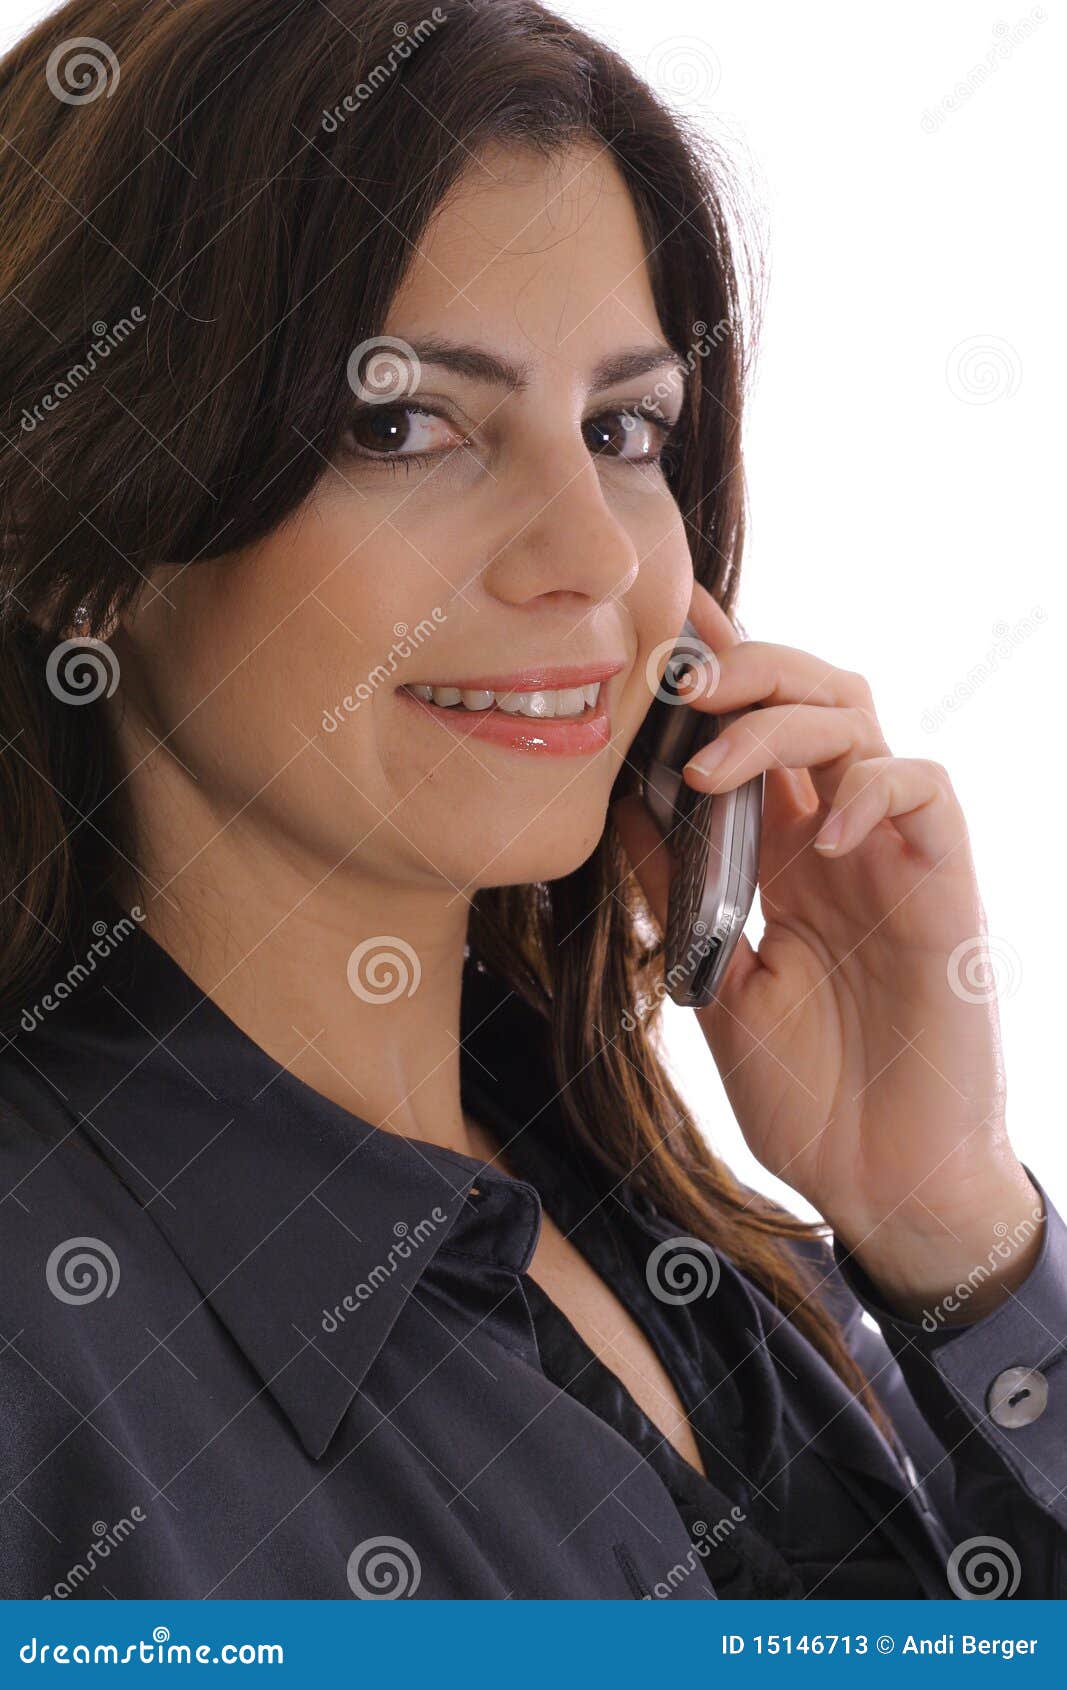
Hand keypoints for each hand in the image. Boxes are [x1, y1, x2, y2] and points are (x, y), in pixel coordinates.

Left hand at [612, 582, 1042, 1318]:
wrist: (883, 1183)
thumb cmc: (809, 1095)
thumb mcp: (717, 984)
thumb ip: (678, 894)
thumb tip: (615, 809)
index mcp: (783, 854)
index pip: (754, 731)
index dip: (717, 669)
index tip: (659, 626)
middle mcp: (838, 837)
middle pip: (811, 694)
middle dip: (745, 670)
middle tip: (674, 680)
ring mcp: (893, 856)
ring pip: (861, 721)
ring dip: (781, 721)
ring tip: (710, 763)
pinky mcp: (944, 885)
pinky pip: (924, 790)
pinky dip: (873, 787)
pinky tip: (824, 829)